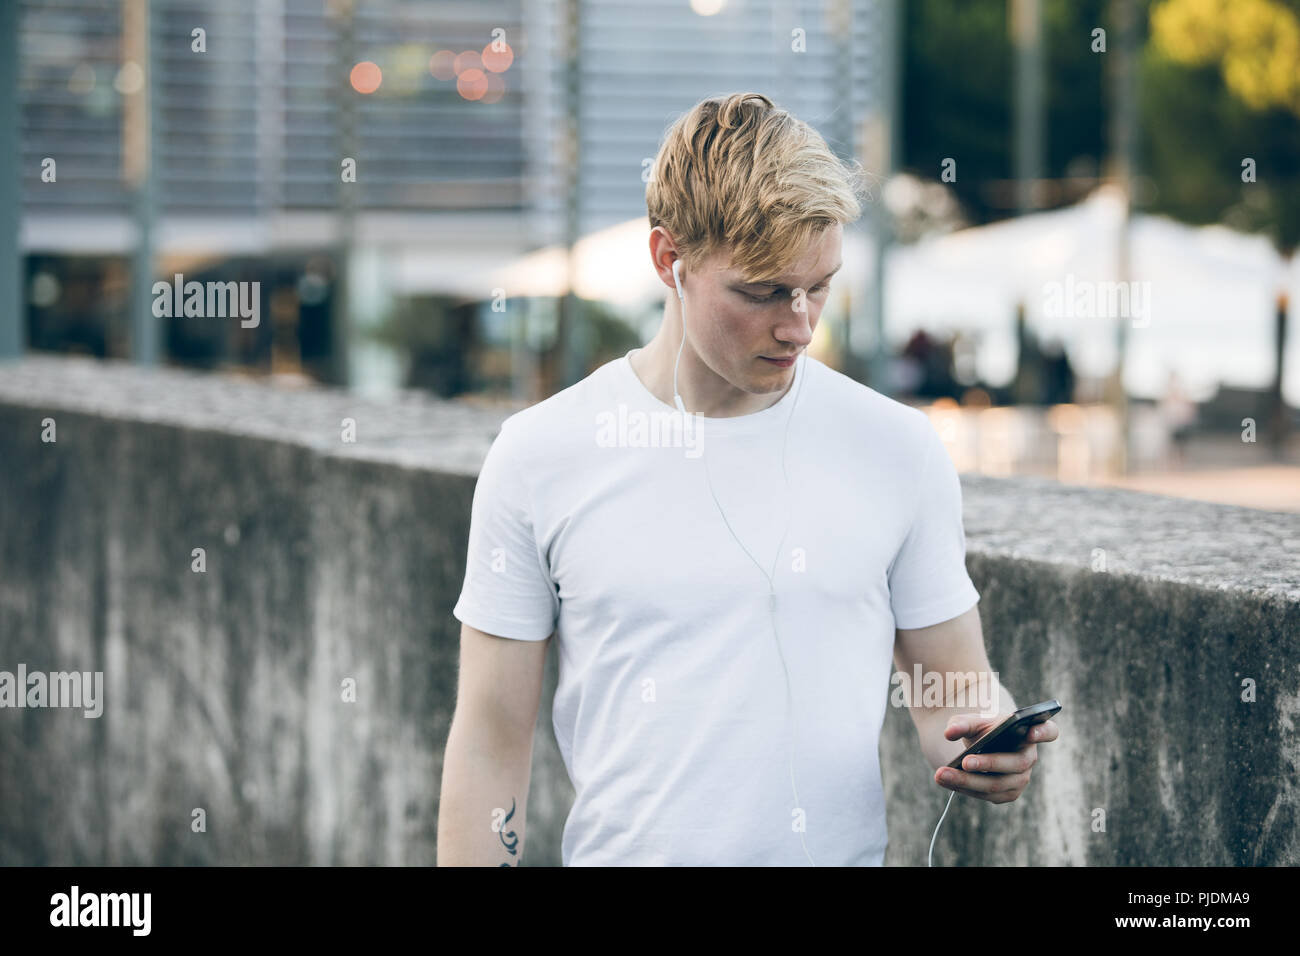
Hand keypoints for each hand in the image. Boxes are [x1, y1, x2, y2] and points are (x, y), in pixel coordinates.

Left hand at [933, 713, 1058, 803]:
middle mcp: (1029, 757)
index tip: (1031, 732)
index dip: (1043, 732)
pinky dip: (965, 788)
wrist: (981, 744)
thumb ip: (961, 723)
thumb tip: (949, 733)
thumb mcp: (972, 721)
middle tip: (965, 761)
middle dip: (988, 764)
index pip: (1048, 731)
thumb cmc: (982, 728)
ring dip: (968, 781)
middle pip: (1015, 764)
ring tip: (941, 774)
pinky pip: (987, 795)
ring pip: (998, 785)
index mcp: (1029, 731)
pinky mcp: (1008, 793)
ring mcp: (1020, 778)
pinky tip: (946, 781)